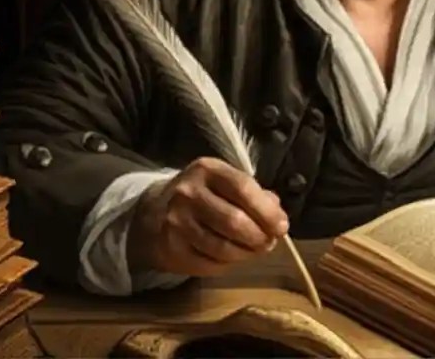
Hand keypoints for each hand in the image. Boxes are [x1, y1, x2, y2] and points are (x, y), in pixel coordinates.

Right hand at [128, 157, 289, 276]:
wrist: (153, 214)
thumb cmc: (201, 197)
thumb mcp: (223, 183)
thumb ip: (254, 194)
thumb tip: (278, 214)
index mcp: (207, 170)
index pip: (243, 188)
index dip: (267, 211)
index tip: (282, 226)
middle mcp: (188, 193)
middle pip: (234, 221)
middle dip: (259, 237)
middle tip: (269, 243)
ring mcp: (177, 222)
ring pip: (223, 248)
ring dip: (246, 254)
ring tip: (253, 250)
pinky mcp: (171, 249)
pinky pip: (210, 264)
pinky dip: (227, 264)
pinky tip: (231, 257)